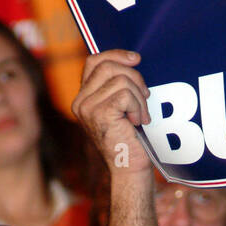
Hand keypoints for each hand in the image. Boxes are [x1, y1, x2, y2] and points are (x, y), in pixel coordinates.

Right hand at [71, 50, 152, 176]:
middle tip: (145, 98)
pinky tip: (139, 121)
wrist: (130, 170)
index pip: (94, 61)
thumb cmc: (131, 141)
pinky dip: (138, 106)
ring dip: (139, 97)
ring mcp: (87, 108)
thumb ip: (119, 87)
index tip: (136, 59)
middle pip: (109, 66)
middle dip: (135, 78)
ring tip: (142, 116)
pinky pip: (125, 94)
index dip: (116, 55)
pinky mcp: (99, 114)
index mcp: (84, 98)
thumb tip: (133, 60)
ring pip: (120, 80)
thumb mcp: (122, 108)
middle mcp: (80, 102)